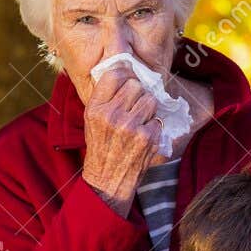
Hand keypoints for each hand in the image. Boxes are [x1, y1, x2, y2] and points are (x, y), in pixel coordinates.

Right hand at [81, 66, 164, 216]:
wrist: (108, 179)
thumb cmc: (101, 147)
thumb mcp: (92, 120)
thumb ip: (105, 97)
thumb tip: (125, 70)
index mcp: (95, 108)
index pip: (115, 75)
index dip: (125, 76)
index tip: (127, 83)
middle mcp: (111, 115)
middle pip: (136, 85)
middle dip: (138, 94)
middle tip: (133, 107)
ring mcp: (130, 126)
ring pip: (150, 99)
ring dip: (148, 108)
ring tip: (139, 121)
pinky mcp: (147, 137)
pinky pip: (158, 118)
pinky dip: (154, 126)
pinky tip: (144, 135)